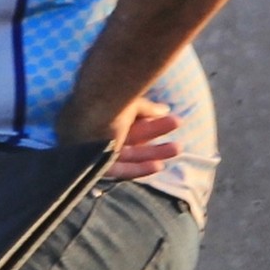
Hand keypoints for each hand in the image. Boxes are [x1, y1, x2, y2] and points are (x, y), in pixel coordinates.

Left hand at [58, 93, 181, 179]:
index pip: (129, 122)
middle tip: (177, 132)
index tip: (172, 118)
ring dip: (151, 154)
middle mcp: (95, 131)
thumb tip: (166, 110)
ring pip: (127, 154)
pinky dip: (137, 168)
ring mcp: (93, 147)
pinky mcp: (93, 163)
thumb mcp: (131, 103)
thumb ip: (147, 109)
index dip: (151, 122)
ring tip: (177, 149)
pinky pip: (117, 169)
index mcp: (100, 112)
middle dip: (155, 135)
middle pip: (131, 138)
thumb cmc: (109, 100)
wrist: (92, 111)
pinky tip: (158, 166)